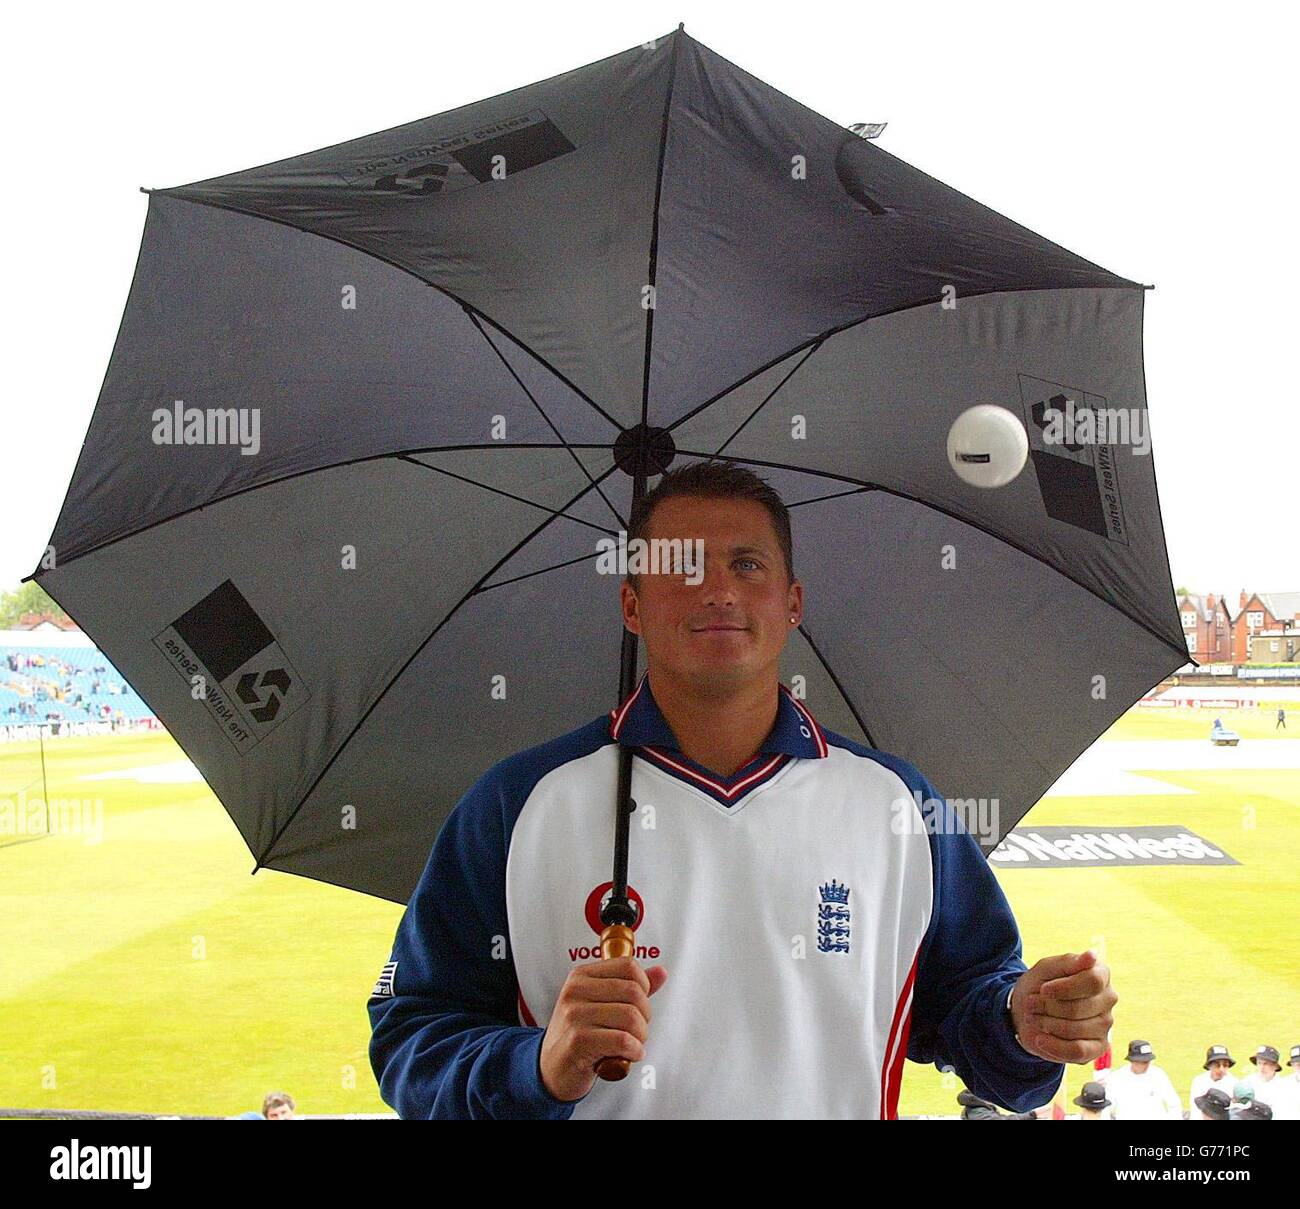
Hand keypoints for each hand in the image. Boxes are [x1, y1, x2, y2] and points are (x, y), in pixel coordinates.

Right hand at [539, 956, 668, 1101]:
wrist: (551, 1068)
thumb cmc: (579, 1034)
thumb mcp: (601, 1004)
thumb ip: (631, 987)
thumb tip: (660, 972)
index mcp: (582, 976)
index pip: (628, 966)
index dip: (644, 986)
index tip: (638, 1004)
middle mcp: (576, 990)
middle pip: (634, 992)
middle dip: (645, 1016)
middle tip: (636, 1030)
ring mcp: (575, 1014)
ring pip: (631, 1017)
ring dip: (641, 1036)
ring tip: (632, 1044)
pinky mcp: (578, 1040)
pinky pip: (623, 1040)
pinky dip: (634, 1051)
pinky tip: (629, 1055)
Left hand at [1010, 950, 1115, 1063]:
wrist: (1028, 1011)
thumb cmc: (1041, 985)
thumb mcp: (1047, 968)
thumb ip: (1068, 963)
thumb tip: (1092, 956)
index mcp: (1100, 975)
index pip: (1093, 981)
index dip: (1065, 988)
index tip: (1044, 989)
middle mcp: (1108, 999)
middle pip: (1080, 1007)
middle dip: (1049, 1007)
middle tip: (1031, 1004)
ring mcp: (1105, 1024)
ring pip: (1077, 1029)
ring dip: (1047, 1024)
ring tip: (1033, 1017)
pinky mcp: (1098, 1048)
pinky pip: (1078, 1051)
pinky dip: (1054, 1046)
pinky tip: (1040, 1039)